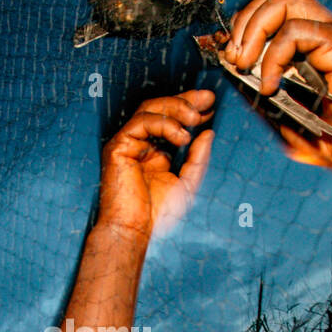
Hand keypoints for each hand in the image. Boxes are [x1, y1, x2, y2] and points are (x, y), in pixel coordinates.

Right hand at [97, 90, 214, 238]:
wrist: (134, 231)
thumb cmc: (157, 215)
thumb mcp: (188, 184)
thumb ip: (198, 158)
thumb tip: (209, 132)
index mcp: (156, 152)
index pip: (172, 120)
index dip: (191, 109)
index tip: (212, 106)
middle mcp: (141, 144)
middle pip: (160, 108)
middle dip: (185, 100)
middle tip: (207, 99)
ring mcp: (128, 144)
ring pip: (150, 108)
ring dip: (176, 108)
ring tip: (195, 118)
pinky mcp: (119, 146)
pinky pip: (141, 122)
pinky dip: (164, 123)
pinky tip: (181, 136)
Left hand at [224, 0, 331, 180]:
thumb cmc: (326, 135)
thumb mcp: (279, 106)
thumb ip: (257, 81)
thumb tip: (229, 61)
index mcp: (312, 38)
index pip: (274, 3)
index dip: (245, 20)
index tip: (230, 53)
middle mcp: (325, 29)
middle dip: (245, 20)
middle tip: (234, 56)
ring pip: (286, 0)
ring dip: (254, 31)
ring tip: (245, 65)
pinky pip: (296, 32)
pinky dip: (273, 56)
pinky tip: (269, 85)